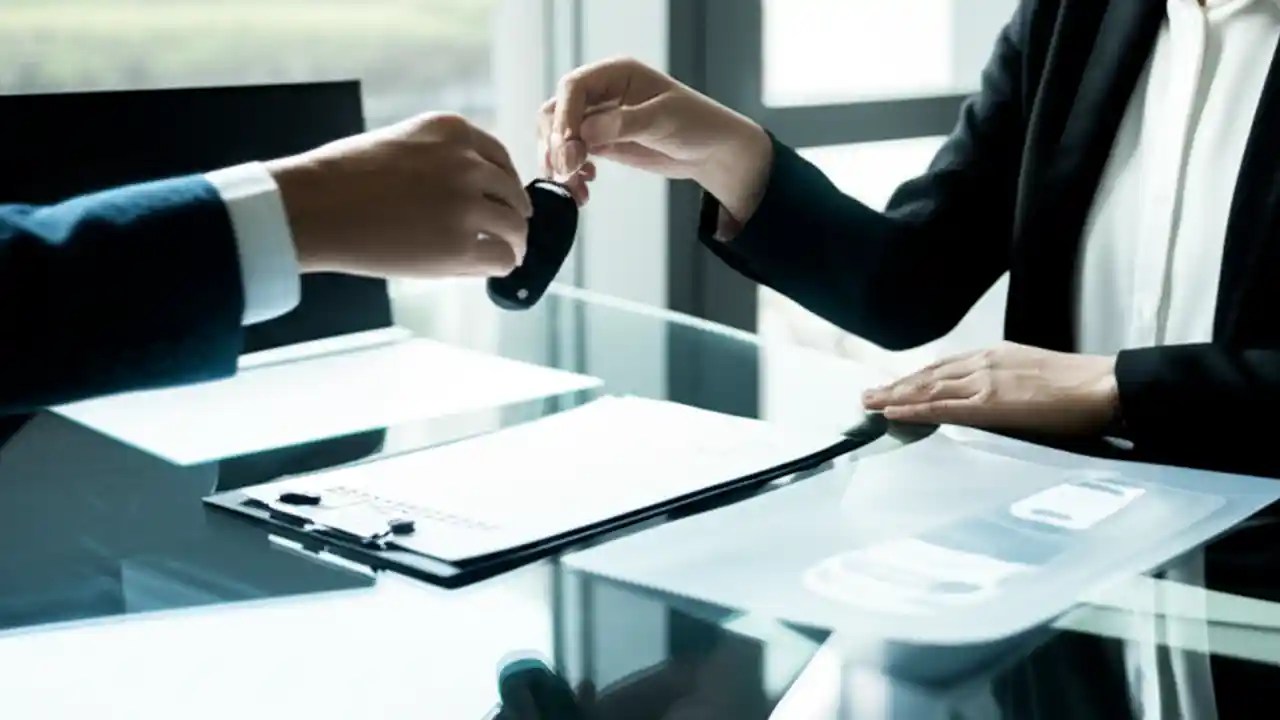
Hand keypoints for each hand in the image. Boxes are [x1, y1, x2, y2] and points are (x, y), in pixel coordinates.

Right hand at [267, 112, 531, 277]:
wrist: (314, 207)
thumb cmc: (341, 178)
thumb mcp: (401, 143)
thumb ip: (441, 158)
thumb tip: (474, 193)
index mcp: (452, 131)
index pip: (499, 158)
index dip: (504, 184)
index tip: (503, 200)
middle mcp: (467, 163)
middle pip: (512, 193)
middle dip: (511, 215)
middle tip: (507, 234)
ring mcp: (466, 204)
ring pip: (514, 228)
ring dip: (512, 244)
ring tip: (505, 255)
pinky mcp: (459, 244)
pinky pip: (502, 257)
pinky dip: (502, 264)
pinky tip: (492, 268)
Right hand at [540, 57, 772, 222]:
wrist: (712, 151)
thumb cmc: (696, 124)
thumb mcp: (663, 119)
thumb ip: (623, 123)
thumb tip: (585, 131)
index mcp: (616, 74)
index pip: (574, 87)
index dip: (564, 116)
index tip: (567, 147)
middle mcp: (602, 92)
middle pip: (557, 111)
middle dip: (555, 143)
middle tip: (568, 170)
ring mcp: (599, 119)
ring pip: (558, 137)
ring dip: (559, 162)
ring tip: (575, 185)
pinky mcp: (601, 144)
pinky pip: (572, 156)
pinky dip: (571, 173)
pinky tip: (584, 186)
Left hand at [861, 342, 1119, 435]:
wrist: (1101, 385)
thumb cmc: (1078, 384)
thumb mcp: (1034, 371)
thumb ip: (1009, 380)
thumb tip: (999, 394)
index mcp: (995, 355)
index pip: (945, 366)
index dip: (917, 377)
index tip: (896, 384)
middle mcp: (983, 364)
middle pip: (928, 376)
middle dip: (896, 386)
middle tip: (867, 394)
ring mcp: (983, 383)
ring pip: (928, 390)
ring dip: (894, 397)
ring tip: (869, 404)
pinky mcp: (989, 405)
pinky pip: (942, 408)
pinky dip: (913, 410)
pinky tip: (893, 413)